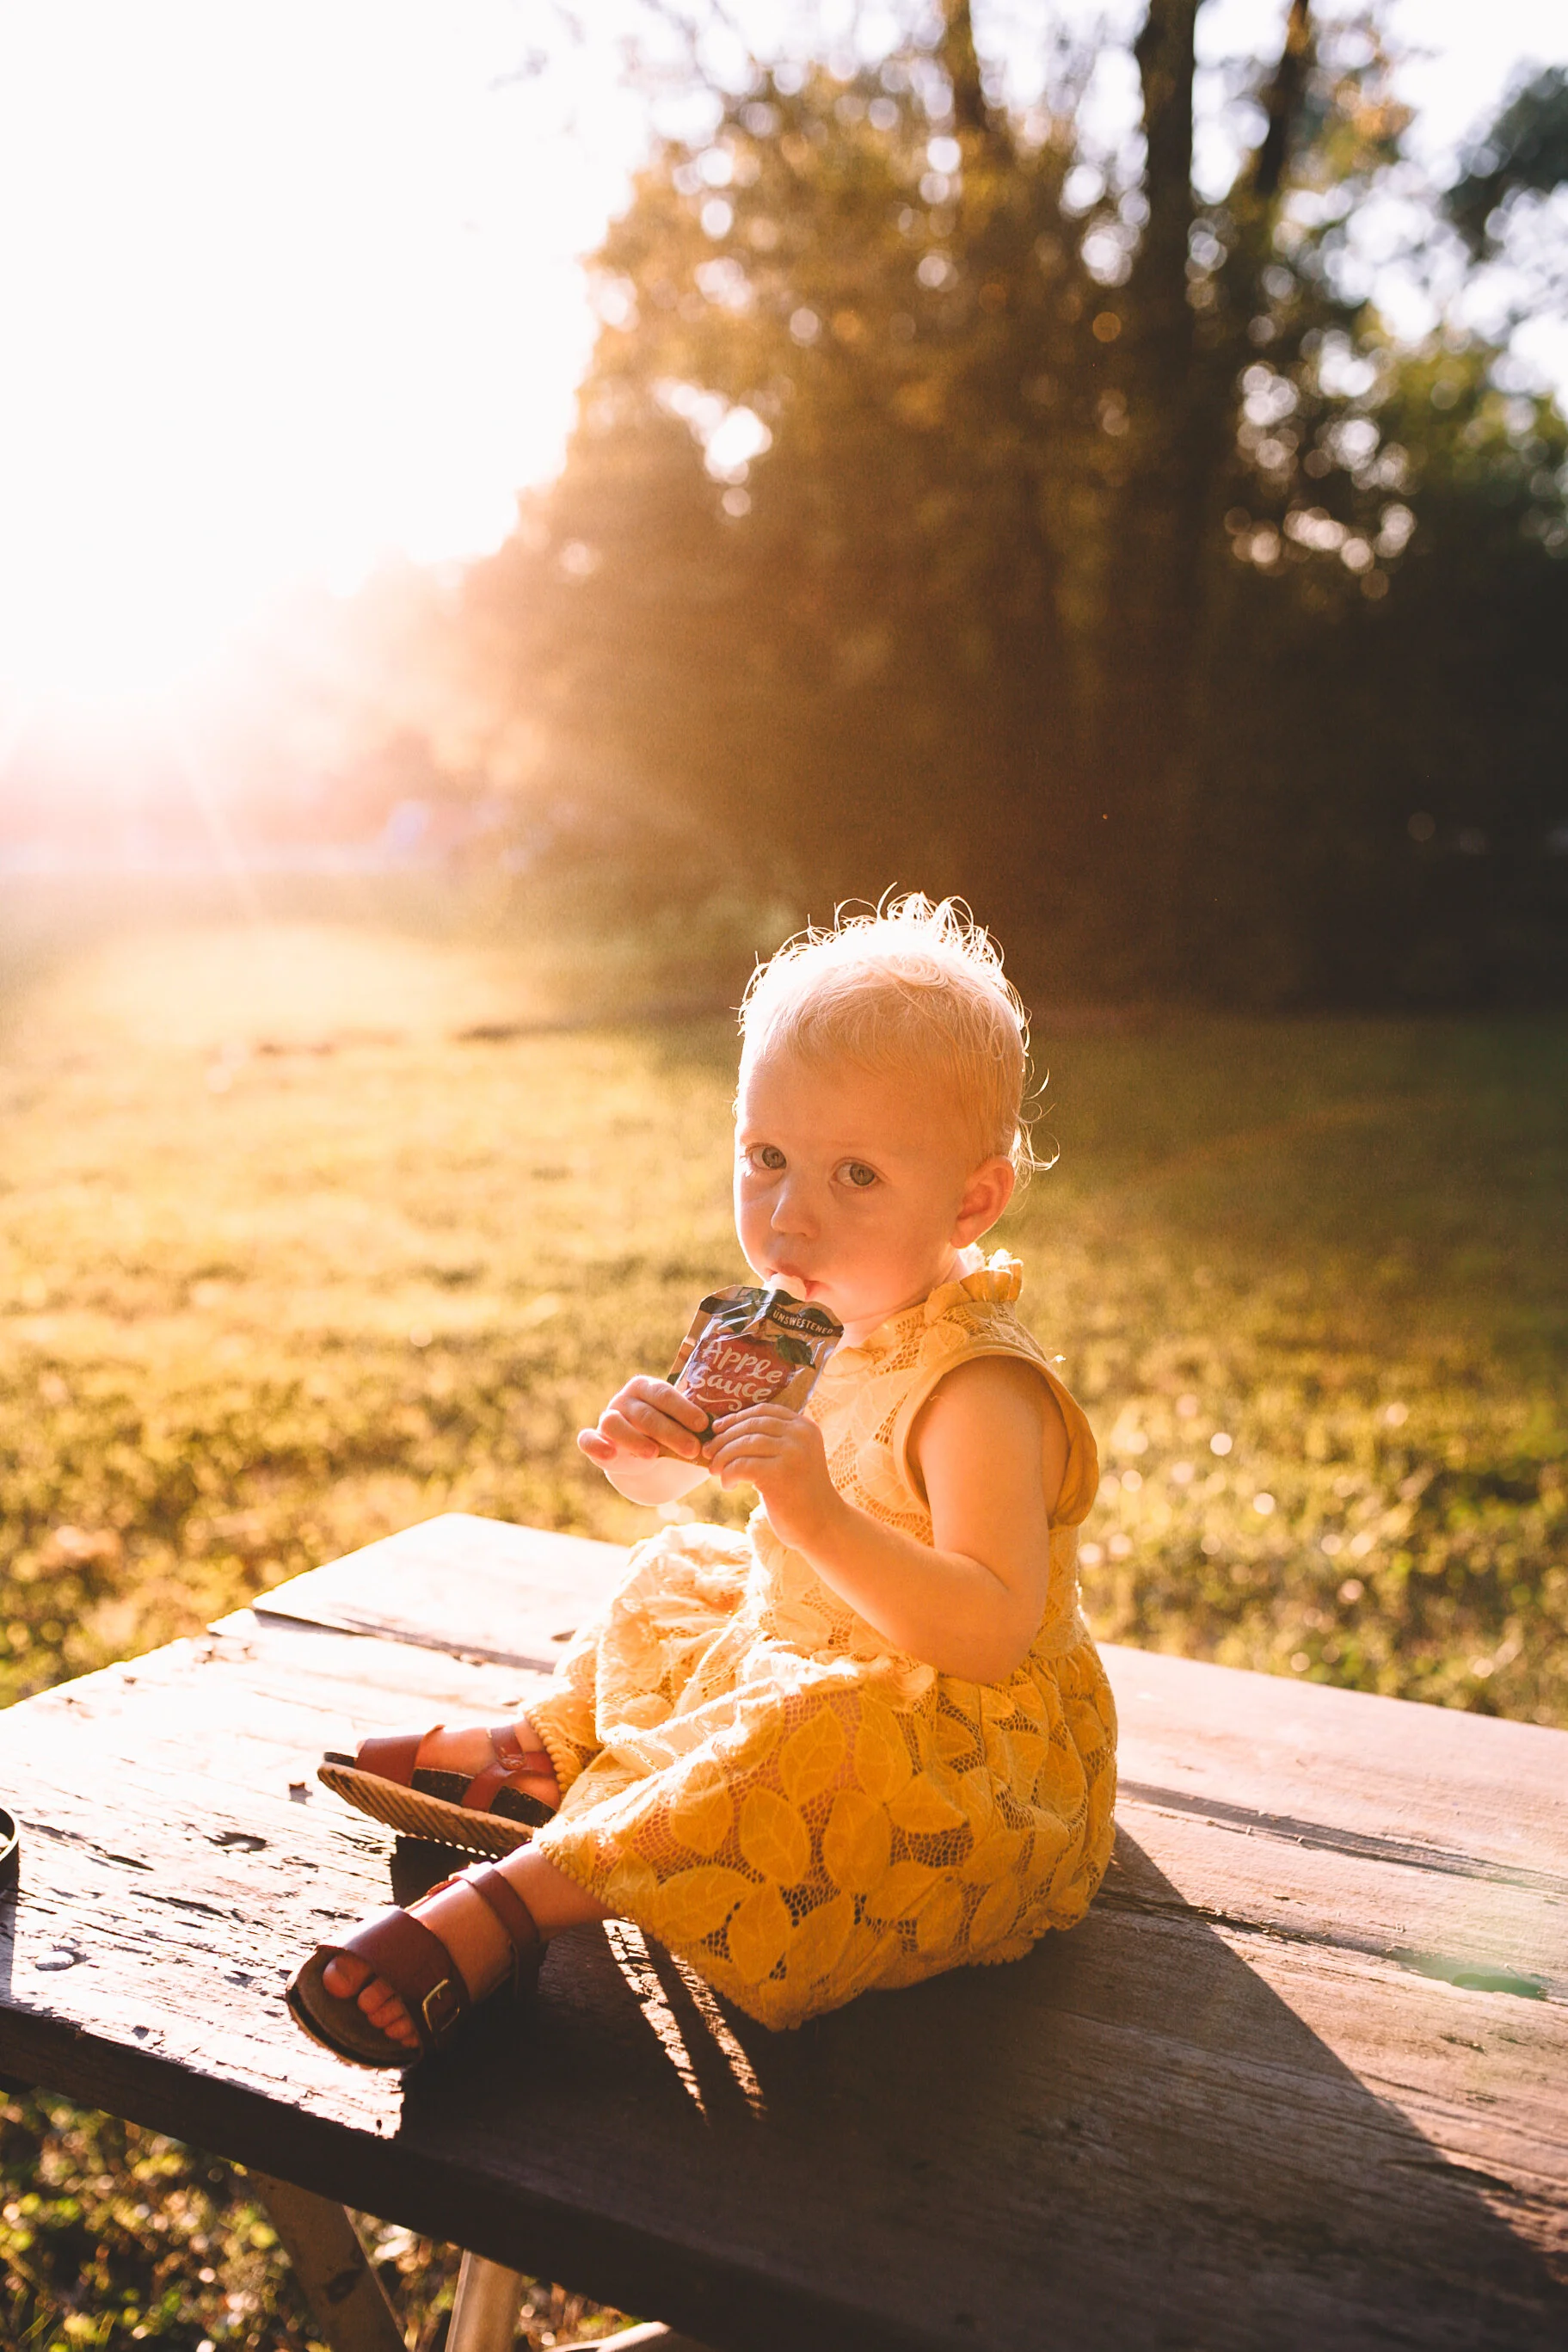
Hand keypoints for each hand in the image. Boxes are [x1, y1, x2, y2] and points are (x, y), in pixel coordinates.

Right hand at [578, 1377, 708, 1468]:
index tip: (704, 1425)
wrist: (647, 1455)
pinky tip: (609, 1455)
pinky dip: (596, 1446)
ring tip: (654, 1454)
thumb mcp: (685, 1425)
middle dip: (670, 1432)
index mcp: (647, 1387)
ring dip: (635, 1439)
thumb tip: (730, 1428)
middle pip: (645, 1413)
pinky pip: (588, 1439)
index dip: (683, 1409)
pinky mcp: (596, 1439)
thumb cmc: (671, 1432)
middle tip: (693, 1449)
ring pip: (615, 1424)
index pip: (664, 1394)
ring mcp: (608, 1417)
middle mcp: (625, 1399)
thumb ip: (700, 1424)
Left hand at [704, 1405, 842, 1554]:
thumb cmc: (800, 1494)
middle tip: (708, 1452)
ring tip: (715, 1470)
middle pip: (751, 1425)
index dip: (736, 1417)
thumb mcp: (793, 1458)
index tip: (718, 1428)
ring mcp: (792, 1453)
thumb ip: (772, 1441)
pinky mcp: (779, 1474)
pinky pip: (741, 1466)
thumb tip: (725, 1430)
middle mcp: (800, 1435)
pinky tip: (727, 1485)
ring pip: (743, 1444)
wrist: (822, 1525)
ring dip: (722, 1457)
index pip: (764, 1411)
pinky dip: (728, 1474)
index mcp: (804, 1427)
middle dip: (724, 1438)